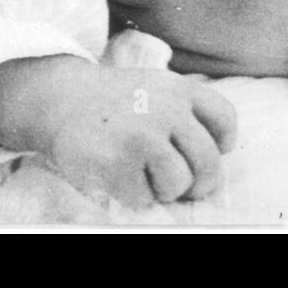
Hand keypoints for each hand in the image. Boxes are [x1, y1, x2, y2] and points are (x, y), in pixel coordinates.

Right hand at [0, 57, 236, 209]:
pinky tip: (117, 175)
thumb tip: (210, 169)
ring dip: (164, 190)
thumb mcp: (157, 89)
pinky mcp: (119, 162)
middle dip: (198, 183)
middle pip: (210, 163)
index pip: (225, 121)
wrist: (62, 99)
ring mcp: (144, 134)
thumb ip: (186, 115)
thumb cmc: (116, 103)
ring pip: (180, 184)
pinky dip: (132, 195)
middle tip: (179, 184)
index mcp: (180, 89)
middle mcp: (167, 108)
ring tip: (144, 175)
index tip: (201, 151)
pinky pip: (144, 199)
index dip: (220, 145)